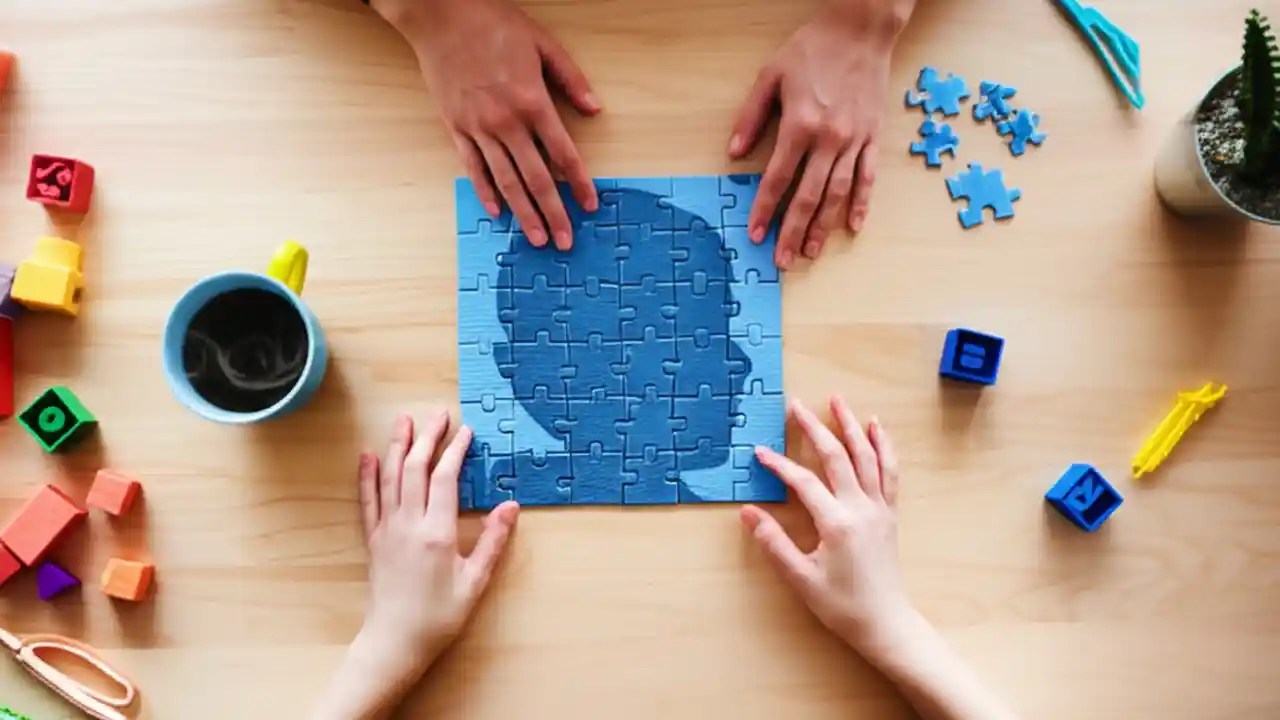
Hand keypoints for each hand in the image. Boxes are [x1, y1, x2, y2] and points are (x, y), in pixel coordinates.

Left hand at [313, 412, 517, 719]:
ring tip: (404, 420)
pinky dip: (367, 475)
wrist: (395, 643)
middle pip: (415, 469)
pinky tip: (368, 456)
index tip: (466, 431)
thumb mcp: (475, 582)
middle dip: (428, 438)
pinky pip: (368, 499)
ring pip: (389, 477)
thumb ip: (492, 542)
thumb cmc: (439, 617)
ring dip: (397, 446)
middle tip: (438, 414)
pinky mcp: (373, 540)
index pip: (445, 479)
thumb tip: (510, 507)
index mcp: (437, 533)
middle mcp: (408, 525)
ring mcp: (386, 530)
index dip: (456, 451)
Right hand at [373, 0, 598, 249]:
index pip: (563, 154)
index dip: (580, 183)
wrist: (441, 14)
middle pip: (537, 178)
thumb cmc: (493, 23)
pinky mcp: (456, 127)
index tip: (590, 205)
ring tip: (537, 238)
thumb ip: (571, 80)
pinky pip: (473, 167)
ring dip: (523, 213)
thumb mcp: (543, 44)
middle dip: (554, 213)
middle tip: (566, 241)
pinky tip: (497, 211)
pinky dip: (486, 191)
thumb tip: (594, 110)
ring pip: (506, 180)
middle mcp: (507, 122)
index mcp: (533, 102)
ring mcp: (479, 128)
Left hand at [729, 0, 912, 267]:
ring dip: (824, 226)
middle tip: (782, 260)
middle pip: (808, 196)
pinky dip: (861, 204)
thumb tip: (733, 153)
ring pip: (838, 194)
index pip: (778, 179)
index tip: (756, 234)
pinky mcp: (873, 137)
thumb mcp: (770, 75)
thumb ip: (751, 116)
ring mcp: (854, 140)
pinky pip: (868, 177)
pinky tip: (853, 226)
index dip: (765, 209)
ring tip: (810, 251)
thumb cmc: (812, 49)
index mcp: (800, 125)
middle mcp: (829, 139)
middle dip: (793, 231)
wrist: (860, 29)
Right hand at [742, 396, 911, 651]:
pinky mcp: (889, 513)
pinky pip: (889, 471)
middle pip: (837, 457)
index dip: (779, 465)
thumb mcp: (800, 578)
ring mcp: (879, 508)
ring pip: (867, 456)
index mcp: (837, 523)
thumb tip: (748, 513)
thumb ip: (774, 543)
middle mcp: (861, 508)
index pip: (803, 482)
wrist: (885, 623)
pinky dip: (882, 445)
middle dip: (814, 428)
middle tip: (795, 405)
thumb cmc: (842, 606)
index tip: (759, 452)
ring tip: (837, 401)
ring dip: (851, 426)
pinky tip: (875, 427)